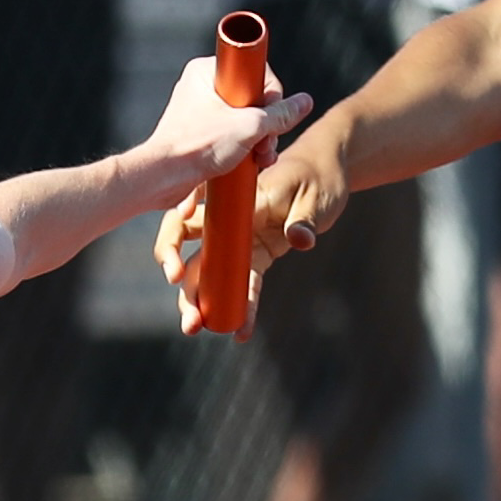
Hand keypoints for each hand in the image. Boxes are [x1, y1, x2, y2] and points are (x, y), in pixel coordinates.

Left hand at [141, 55, 311, 199]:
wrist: (161, 179)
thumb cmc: (196, 147)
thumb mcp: (250, 127)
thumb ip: (282, 114)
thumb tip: (304, 102)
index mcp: (207, 70)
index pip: (257, 73)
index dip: (271, 98)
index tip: (269, 119)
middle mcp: (201, 86)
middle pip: (253, 100)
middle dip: (266, 127)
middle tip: (264, 146)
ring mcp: (199, 111)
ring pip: (244, 121)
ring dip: (258, 142)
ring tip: (258, 160)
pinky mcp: (198, 134)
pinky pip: (230, 135)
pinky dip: (242, 149)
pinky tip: (249, 165)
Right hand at [154, 128, 340, 339]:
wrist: (326, 169)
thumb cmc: (320, 174)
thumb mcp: (316, 195)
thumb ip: (304, 219)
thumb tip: (300, 241)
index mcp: (235, 204)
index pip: (190, 222)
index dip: (174, 246)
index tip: (175, 275)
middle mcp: (229, 224)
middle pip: (195, 257)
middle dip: (187, 292)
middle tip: (190, 323)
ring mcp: (240, 241)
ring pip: (211, 275)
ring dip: (203, 304)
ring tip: (199, 331)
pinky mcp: (255, 255)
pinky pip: (243, 283)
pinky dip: (242, 306)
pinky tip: (241, 331)